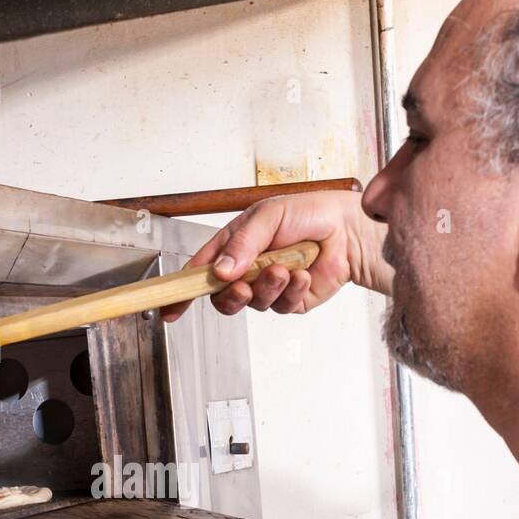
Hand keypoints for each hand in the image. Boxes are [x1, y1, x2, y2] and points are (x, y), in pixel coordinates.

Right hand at [160, 190, 391, 322]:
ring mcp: (268, 287)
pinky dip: (291, 290)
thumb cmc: (309, 212)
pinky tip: (302, 273)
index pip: (201, 270)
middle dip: (231, 295)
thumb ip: (243, 243)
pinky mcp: (290, 301)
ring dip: (267, 287)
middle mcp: (248, 269)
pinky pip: (281, 306)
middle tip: (243, 285)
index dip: (183, 290)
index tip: (169, 306)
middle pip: (222, 296)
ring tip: (284, 268)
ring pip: (253, 303)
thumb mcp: (269, 215)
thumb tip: (220, 270)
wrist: (349, 229)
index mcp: (234, 245)